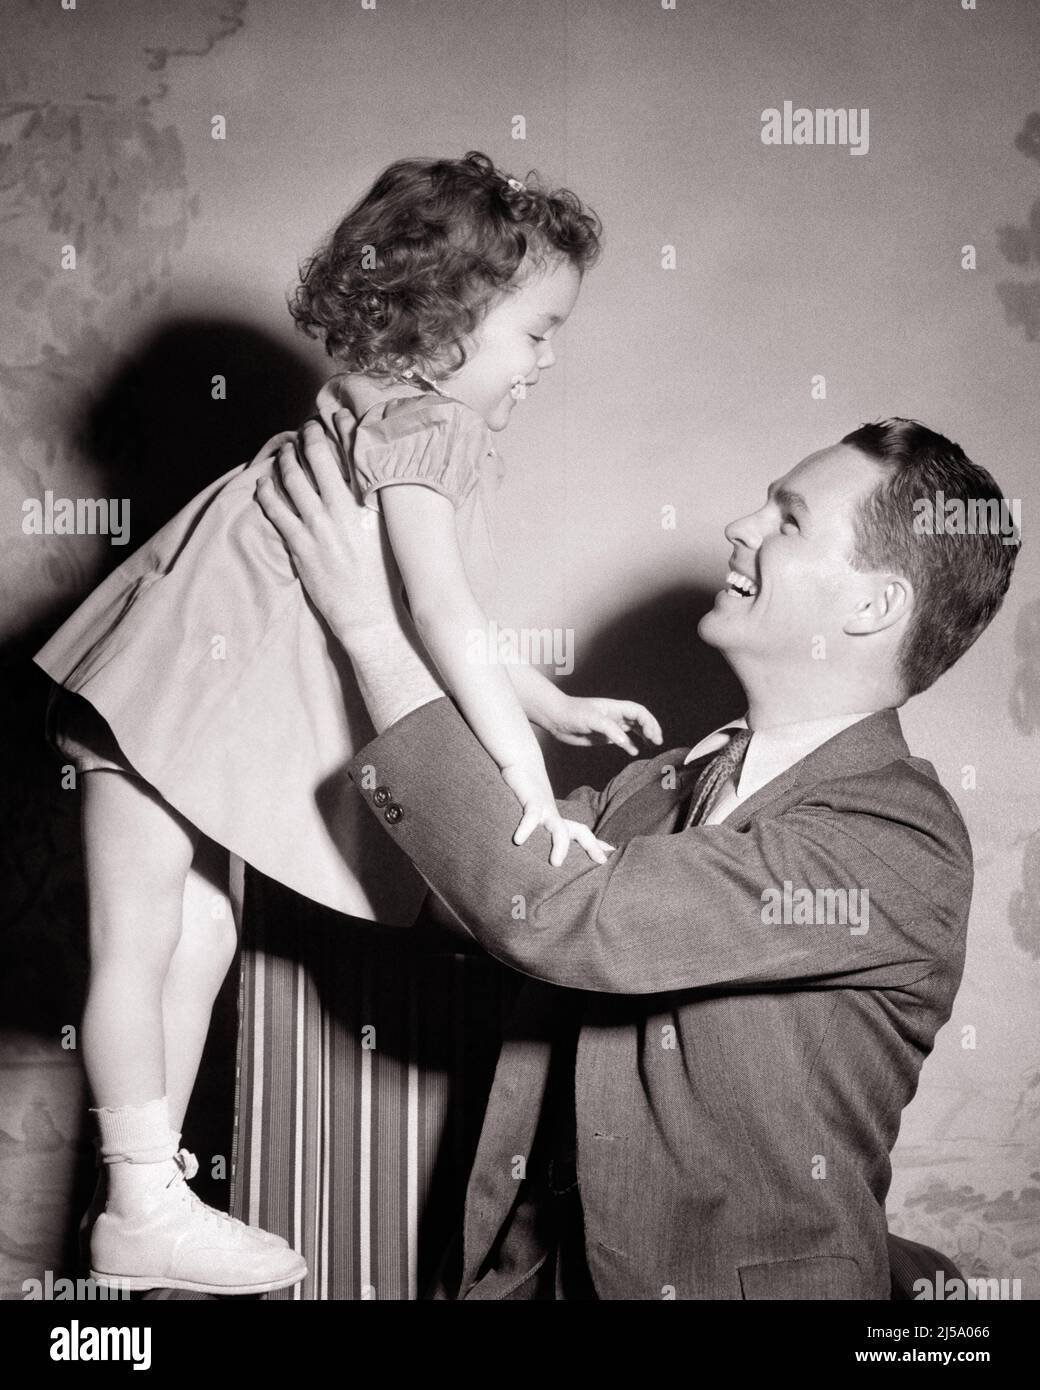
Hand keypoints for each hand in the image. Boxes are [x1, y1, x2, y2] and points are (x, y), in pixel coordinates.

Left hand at [255, 414, 406, 648]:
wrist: (372, 616)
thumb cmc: (388, 579)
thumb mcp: (394, 535)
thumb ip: (384, 505)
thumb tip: (380, 481)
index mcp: (371, 504)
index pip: (354, 454)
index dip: (343, 429)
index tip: (336, 416)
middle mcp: (344, 510)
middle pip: (319, 458)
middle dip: (309, 436)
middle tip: (306, 427)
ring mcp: (320, 527)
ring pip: (294, 479)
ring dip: (286, 459)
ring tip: (284, 450)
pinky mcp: (301, 546)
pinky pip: (276, 510)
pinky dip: (267, 491)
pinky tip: (264, 483)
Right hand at [501, 762, 615, 867]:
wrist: (521, 761)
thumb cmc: (525, 790)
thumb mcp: (533, 811)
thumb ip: (537, 825)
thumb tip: (538, 840)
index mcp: (556, 819)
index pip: (581, 833)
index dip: (595, 845)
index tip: (611, 854)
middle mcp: (555, 816)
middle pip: (580, 831)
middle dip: (591, 846)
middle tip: (602, 861)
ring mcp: (545, 809)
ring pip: (560, 830)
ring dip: (561, 847)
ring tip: (556, 863)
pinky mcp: (532, 801)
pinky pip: (531, 817)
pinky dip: (525, 828)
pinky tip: (518, 840)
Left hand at [545, 695, 662, 755]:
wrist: (556, 719)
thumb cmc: (573, 713)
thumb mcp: (592, 720)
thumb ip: (610, 730)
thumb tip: (626, 743)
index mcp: (615, 708)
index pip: (639, 712)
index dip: (649, 722)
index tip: (654, 736)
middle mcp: (615, 716)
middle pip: (640, 720)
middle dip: (651, 729)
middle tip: (658, 742)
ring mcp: (610, 726)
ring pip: (633, 729)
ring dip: (644, 736)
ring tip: (652, 745)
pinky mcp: (604, 736)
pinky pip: (622, 740)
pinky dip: (630, 745)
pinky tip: (634, 751)